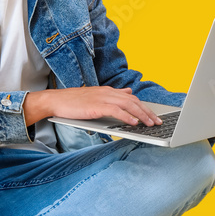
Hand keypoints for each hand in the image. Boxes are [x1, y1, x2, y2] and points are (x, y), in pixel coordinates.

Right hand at [24, 86, 161, 127]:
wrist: (56, 101)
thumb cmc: (73, 102)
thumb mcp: (96, 96)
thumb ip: (113, 95)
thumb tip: (129, 92)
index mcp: (108, 91)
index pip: (132, 98)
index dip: (144, 107)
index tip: (154, 116)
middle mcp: (108, 92)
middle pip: (133, 101)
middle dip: (147, 112)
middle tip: (158, 122)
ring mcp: (102, 98)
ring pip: (128, 105)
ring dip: (141, 115)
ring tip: (150, 124)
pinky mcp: (97, 106)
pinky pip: (116, 111)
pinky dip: (127, 116)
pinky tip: (134, 123)